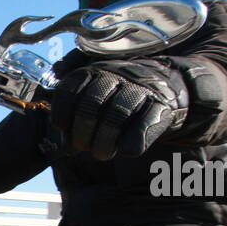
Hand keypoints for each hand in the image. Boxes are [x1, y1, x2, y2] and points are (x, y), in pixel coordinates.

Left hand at [50, 62, 188, 160]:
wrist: (167, 89)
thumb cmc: (120, 98)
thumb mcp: (95, 94)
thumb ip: (74, 107)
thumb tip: (59, 138)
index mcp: (94, 71)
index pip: (70, 87)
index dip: (62, 111)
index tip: (62, 128)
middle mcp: (115, 75)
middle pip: (92, 102)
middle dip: (82, 131)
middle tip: (82, 147)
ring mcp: (140, 88)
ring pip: (117, 113)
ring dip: (105, 141)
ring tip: (102, 154)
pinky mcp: (161, 104)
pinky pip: (145, 122)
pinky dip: (133, 140)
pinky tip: (126, 151)